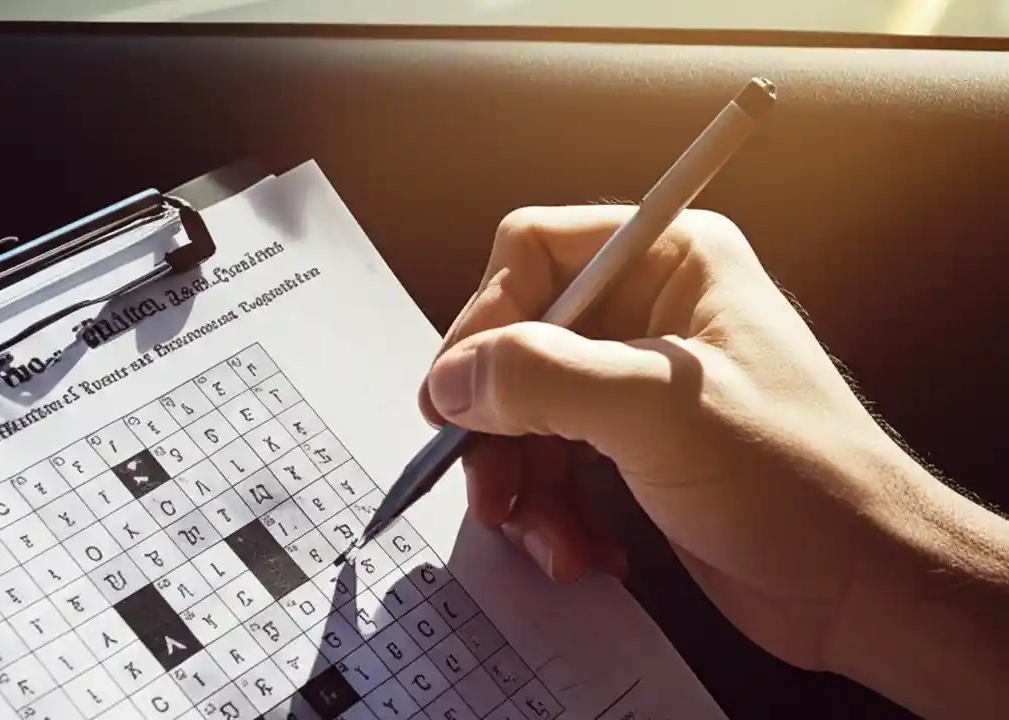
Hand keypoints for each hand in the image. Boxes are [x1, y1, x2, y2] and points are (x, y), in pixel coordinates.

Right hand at [418, 204, 1006, 697]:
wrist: (863, 585)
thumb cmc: (801, 480)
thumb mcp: (661, 415)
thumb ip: (544, 378)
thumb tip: (450, 377)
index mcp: (669, 262)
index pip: (533, 254)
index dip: (485, 320)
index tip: (456, 395)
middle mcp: (648, 312)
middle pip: (517, 343)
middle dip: (497, 425)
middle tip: (491, 489)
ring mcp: (635, 383)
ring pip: (523, 414)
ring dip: (523, 485)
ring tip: (550, 539)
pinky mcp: (630, 447)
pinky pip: (551, 463)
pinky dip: (552, 513)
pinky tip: (583, 551)